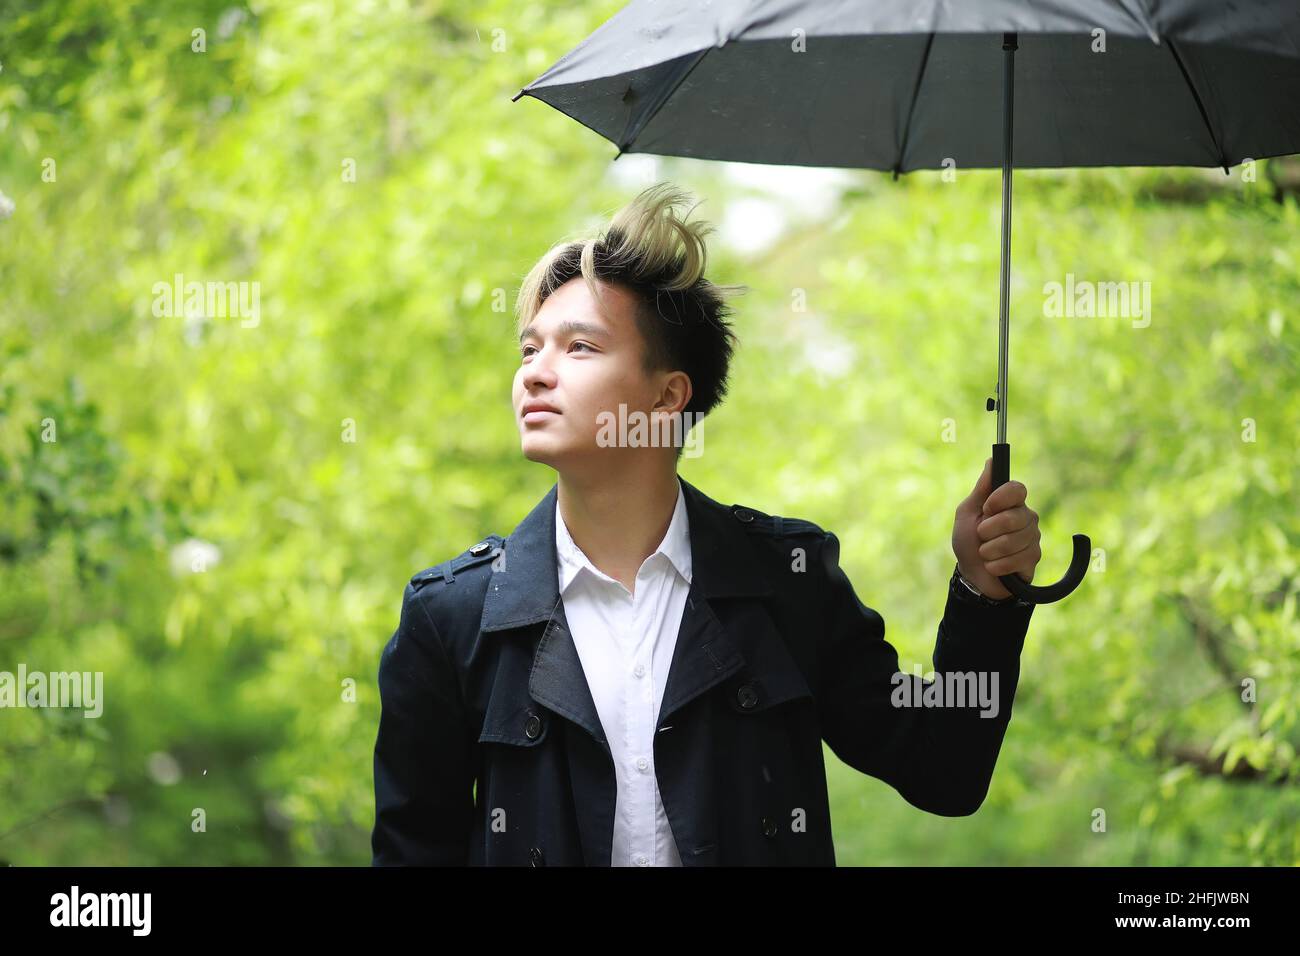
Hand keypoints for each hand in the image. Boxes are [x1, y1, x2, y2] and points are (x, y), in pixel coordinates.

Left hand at [951, 457, 1040, 599]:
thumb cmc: (968, 541)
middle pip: (1014, 517)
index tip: (986, 508)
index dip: (1000, 499)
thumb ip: (981, 489)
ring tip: (986, 553)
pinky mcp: (1034, 558)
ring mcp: (1033, 537)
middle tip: (981, 536)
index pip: (1017, 489)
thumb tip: (992, 460)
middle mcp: (1026, 516)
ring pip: (1013, 541)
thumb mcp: (967, 513)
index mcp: (1010, 502)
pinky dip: (997, 565)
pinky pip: (1017, 559)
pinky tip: (994, 566)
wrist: (972, 575)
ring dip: (990, 551)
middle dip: (988, 531)